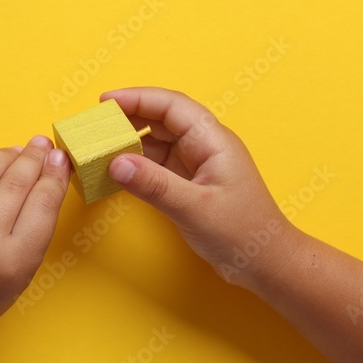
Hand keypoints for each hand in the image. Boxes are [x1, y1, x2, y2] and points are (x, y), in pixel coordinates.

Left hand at [0, 135, 70, 347]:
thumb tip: (48, 173)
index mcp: (12, 264)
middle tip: (42, 145)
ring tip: (16, 151)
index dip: (55, 175)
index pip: (42, 204)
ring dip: (5, 154)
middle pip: (16, 182)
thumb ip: (36, 229)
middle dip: (33, 158)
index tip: (60, 158)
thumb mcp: (21, 276)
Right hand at [103, 87, 298, 289]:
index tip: (105, 102)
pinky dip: (135, 164)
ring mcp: (196, 163)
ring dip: (129, 142)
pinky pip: (156, 163)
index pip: (171, 105)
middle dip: (128, 117)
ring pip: (156, 140)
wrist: (267, 264)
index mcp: (212, 140)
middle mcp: (204, 145)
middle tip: (95, 124)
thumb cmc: (243, 233)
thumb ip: (154, 185)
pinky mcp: (188, 182)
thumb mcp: (194, 209)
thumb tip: (116, 163)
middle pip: (160, 118)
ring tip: (99, 147)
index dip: (137, 98)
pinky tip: (117, 171)